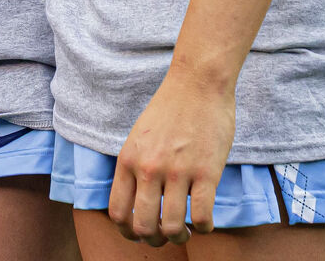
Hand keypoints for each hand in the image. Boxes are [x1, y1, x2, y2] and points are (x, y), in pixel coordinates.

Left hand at [109, 73, 228, 245]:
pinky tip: (205, 223)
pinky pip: (202, 216)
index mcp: (128, 160)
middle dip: (153, 241)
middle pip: (143, 226)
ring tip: (185, 232)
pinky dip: (204, 228)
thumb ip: (135, 166)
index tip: (139, 234)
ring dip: (179, 237)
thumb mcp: (139, 136)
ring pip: (172, 227)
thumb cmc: (170, 108)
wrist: (197, 83)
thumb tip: (137, 198)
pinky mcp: (206, 172)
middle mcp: (148, 169)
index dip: (127, 232)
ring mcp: (177, 171)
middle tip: (164, 238)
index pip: (117, 211)